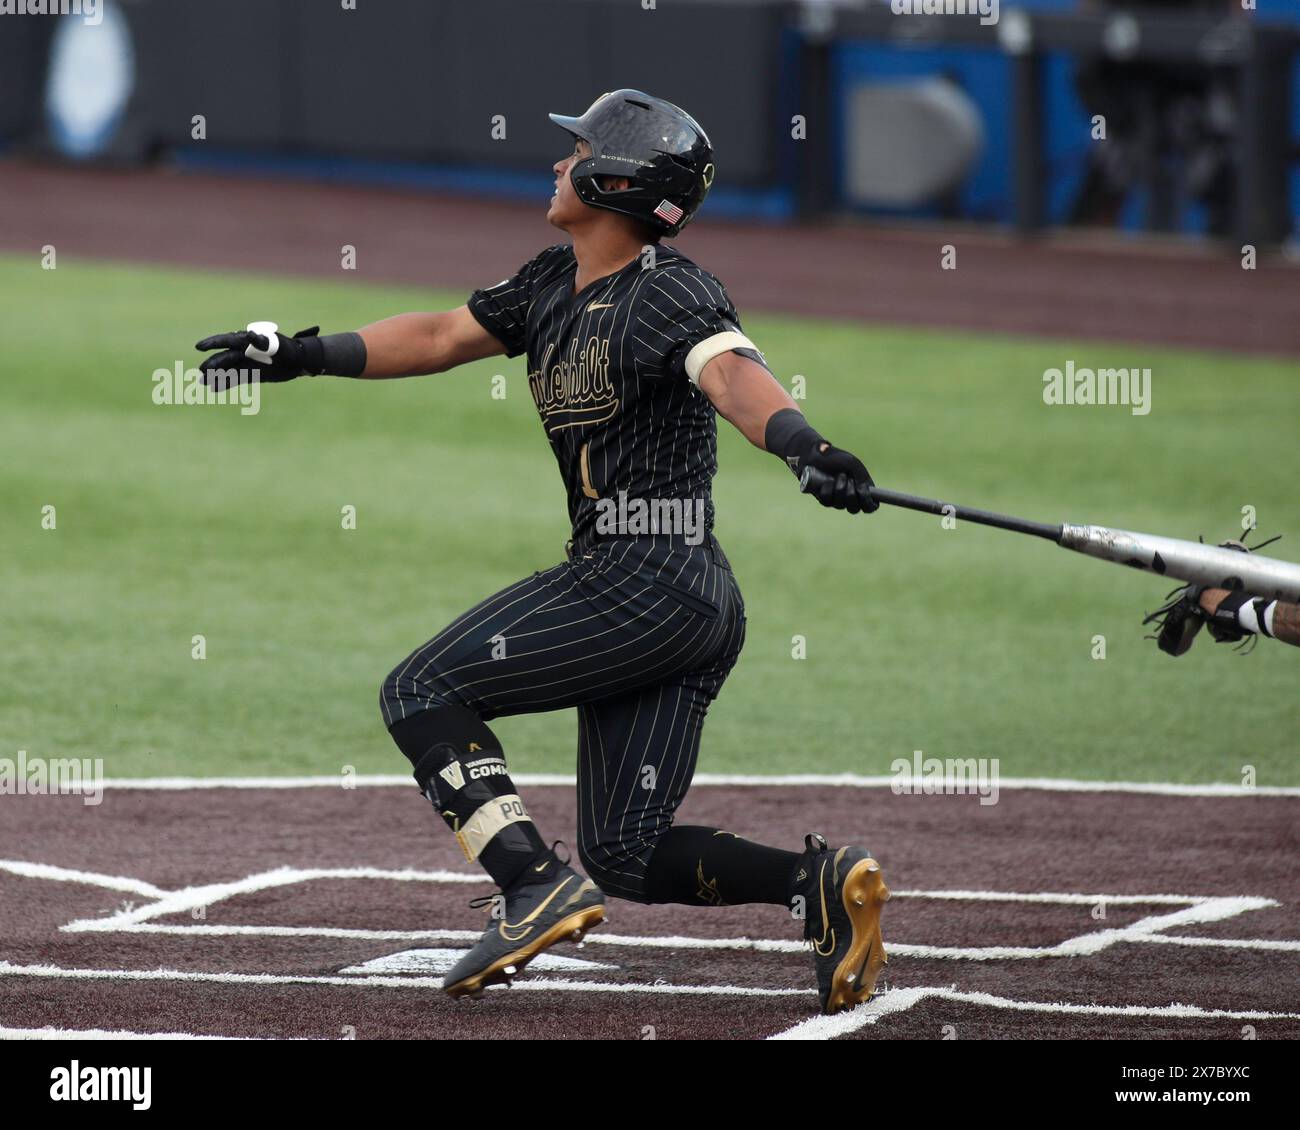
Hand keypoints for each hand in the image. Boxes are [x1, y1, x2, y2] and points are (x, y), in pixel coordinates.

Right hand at [195, 324, 320, 387]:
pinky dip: (225, 384)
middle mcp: (244, 351)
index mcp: (248, 341)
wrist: (299, 362)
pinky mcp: (251, 374)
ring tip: (202, 382)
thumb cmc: (289, 350)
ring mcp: (246, 363)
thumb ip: (264, 342)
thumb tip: (251, 335)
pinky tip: (214, 388)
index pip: (227, 341)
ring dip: (215, 375)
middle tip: (201, 373)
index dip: (213, 343)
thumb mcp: (278, 346)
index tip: (199, 347)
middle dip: (213, 364)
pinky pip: (235, 379)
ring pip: (227, 369)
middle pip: (225, 357)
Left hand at [797, 443, 877, 513]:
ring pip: (841, 505)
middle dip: (851, 493)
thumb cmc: (838, 459)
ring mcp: (838, 500)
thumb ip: (861, 477)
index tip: (862, 491)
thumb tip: (862, 492)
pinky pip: (828, 501)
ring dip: (840, 489)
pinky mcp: (825, 500)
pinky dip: (828, 490)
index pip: (870, 506)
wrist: (818, 456)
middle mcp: (851, 498)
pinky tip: (827, 481)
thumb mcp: (853, 464)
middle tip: (848, 478)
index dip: (868, 503)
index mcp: (863, 490)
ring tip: (839, 475)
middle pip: (854, 509)